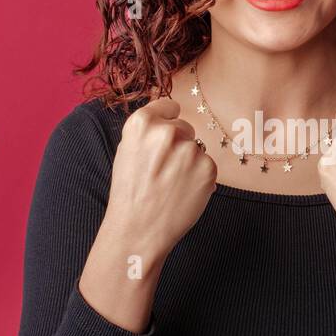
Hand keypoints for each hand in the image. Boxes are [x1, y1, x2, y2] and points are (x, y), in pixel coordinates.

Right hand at [101, 97, 216, 262]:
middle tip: (162, 170)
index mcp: (141, 123)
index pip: (168, 105)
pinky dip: (199, 177)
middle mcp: (167, 132)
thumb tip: (170, 114)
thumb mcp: (127, 150)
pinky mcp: (208, 168)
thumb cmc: (130, 192)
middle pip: (185, 127)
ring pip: (197, 148)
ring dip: (189, 162)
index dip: (166, 121)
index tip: (163, 136)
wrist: (138, 230)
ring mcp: (190, 150)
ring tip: (170, 184)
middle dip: (178, 144)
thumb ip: (148, 130)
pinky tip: (183, 192)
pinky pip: (207, 165)